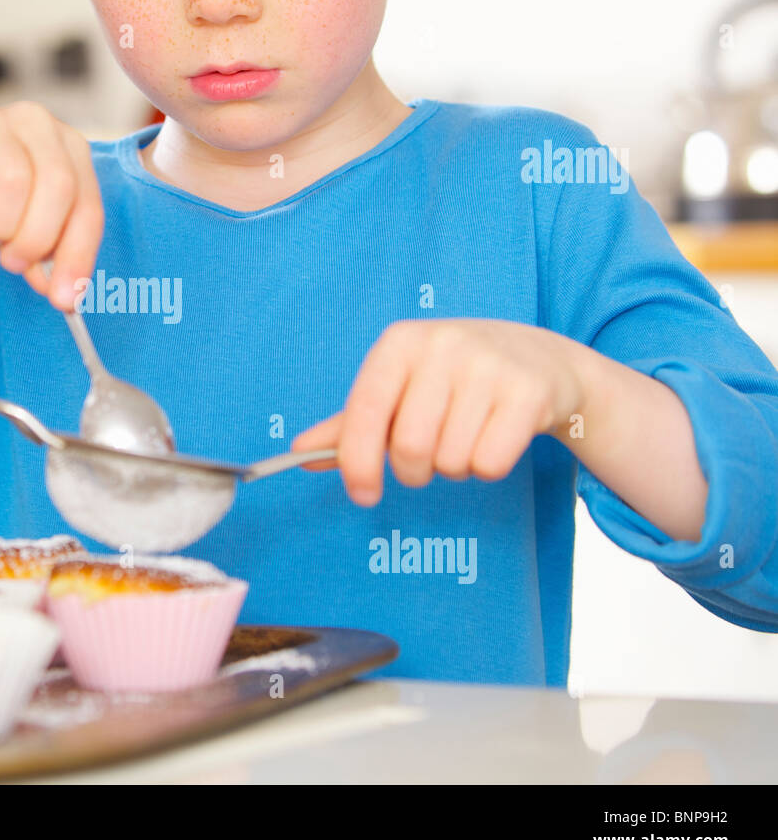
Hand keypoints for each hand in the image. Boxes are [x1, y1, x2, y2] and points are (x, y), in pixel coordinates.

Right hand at [0, 101, 102, 309]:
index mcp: (70, 146)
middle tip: (15, 263)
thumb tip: (65, 294)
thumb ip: (49, 257)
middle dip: (36, 239)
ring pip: (13, 185)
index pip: (89, 206)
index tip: (64, 299)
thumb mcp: (27, 227)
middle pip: (58, 188)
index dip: (79, 256)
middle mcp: (38, 124)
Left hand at [291, 319, 587, 505]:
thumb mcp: (399, 389)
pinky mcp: (528, 392)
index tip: (363, 495)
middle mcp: (443, 346)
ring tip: (467, 436)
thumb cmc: (452, 380)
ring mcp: (489, 366)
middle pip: (409, 448)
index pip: (365, 411)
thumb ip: (351, 424)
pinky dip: (488, 467)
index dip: (357, 462)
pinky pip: (490, 464)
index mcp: (400, 343)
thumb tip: (300, 454)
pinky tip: (496, 436)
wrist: (539, 359)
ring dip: (454, 467)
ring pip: (451, 461)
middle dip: (414, 471)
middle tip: (426, 460)